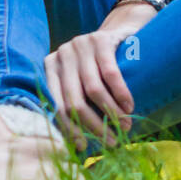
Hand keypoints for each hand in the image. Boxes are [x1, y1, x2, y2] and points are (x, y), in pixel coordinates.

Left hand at [44, 0, 156, 149]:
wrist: (120, 33)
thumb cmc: (98, 66)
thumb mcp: (81, 80)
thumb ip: (75, 101)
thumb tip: (78, 145)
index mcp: (51, 67)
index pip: (55, 104)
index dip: (69, 128)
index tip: (84, 147)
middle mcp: (62, 54)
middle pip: (74, 100)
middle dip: (93, 125)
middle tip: (111, 141)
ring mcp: (80, 45)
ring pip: (93, 89)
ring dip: (111, 113)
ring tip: (125, 126)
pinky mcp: (100, 39)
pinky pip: (110, 74)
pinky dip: (120, 94)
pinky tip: (129, 107)